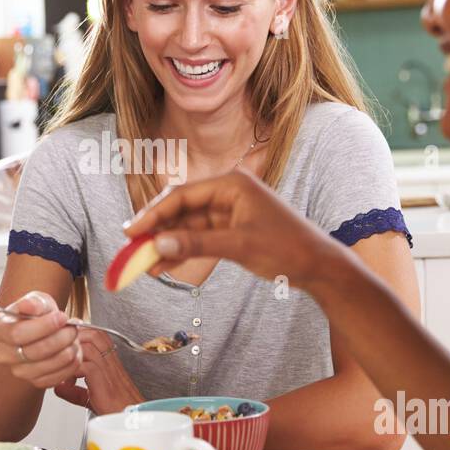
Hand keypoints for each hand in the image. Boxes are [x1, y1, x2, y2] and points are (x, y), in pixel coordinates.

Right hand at [0, 291, 81, 389]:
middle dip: (60, 338)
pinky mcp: (36, 382)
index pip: (17, 333)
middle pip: (34, 351)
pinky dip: (71, 364)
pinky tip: (74, 350)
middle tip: (73, 328)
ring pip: (47, 365)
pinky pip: (57, 377)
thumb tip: (30, 306)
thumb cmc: (36, 316)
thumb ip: (34, 302)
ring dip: (68, 351)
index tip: (62, 317)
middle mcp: (5, 354)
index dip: (44, 326)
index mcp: (0, 329)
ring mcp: (19, 371)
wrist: (38, 334)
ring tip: (74, 338)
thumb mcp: (36, 301)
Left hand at [54, 330, 144, 414]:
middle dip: (73, 339)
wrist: (130, 424)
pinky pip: (85, 366)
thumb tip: (58, 387)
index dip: (78, 334)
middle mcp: (111, 362)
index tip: (62, 344)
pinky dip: (71, 370)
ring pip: (89, 345)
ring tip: (60, 366)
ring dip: (70, 352)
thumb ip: (75, 391)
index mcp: (110, 362)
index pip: (96, 334)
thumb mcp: (92, 397)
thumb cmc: (116, 411)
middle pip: (93, 333)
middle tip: (59, 351)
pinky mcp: (104, 383)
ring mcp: (109, 371)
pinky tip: (66, 382)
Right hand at [124, 170, 342, 291]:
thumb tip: (157, 246)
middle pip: (181, 209)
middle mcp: (228, 192)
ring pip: (187, 226)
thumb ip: (196, 244)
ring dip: (167, 243)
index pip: (183, 195)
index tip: (131, 232)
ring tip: (143, 263)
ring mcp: (229, 212)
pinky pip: (199, 238)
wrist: (318, 266)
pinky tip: (163, 265)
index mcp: (231, 183)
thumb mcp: (239, 246)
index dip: (154, 214)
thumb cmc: (287, 248)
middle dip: (156, 229)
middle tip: (131, 247)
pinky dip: (183, 250)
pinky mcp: (231, 230)